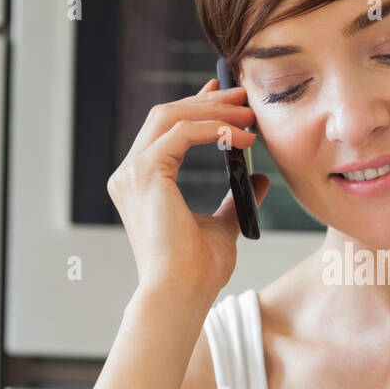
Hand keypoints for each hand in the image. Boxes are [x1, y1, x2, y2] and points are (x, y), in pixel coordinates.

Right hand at [107, 76, 269, 296]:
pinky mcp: (145, 173)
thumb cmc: (197, 271)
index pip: (166, 129)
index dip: (197, 106)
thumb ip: (235, 201)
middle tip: (244, 95)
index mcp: (141, 183)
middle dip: (208, 101)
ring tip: (250, 113)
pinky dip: (215, 129)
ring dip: (214, 110)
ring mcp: (132, 172)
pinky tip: (244, 139)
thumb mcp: (222, 227)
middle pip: (167, 115)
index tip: (227, 95)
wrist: (181, 293)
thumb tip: (259, 180)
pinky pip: (182, 133)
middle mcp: (130, 174)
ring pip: (172, 116)